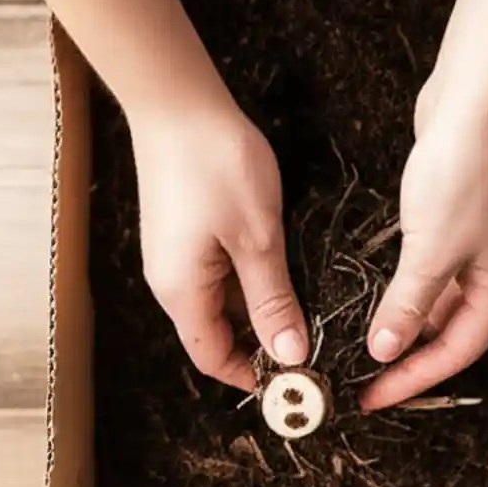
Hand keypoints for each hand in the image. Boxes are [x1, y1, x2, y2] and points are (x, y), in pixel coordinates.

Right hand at [130, 99, 308, 391]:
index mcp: (182, 292)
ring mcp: (177, 253)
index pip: (213, 358)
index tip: (298, 384)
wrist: (178, 102)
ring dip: (260, 313)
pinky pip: (219, 273)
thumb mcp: (257, 238)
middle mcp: (172, 280)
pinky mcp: (187, 230)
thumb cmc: (215, 164)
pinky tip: (286, 273)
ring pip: (221, 302)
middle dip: (262, 346)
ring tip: (309, 314)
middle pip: (216, 333)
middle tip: (315, 349)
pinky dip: (251, 283)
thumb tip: (289, 354)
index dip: (253, 377)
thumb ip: (272, 300)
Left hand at [361, 82, 487, 409]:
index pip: (457, 352)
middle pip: (451, 329)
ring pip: (440, 296)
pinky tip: (377, 286)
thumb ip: (407, 305)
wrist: (478, 99)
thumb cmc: (468, 171)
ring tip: (364, 336)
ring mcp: (481, 239)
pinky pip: (432, 264)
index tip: (373, 396)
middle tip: (363, 372)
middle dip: (408, 352)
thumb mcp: (431, 251)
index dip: (413, 379)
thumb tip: (386, 350)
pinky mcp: (459, 213)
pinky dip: (406, 281)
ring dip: (405, 316)